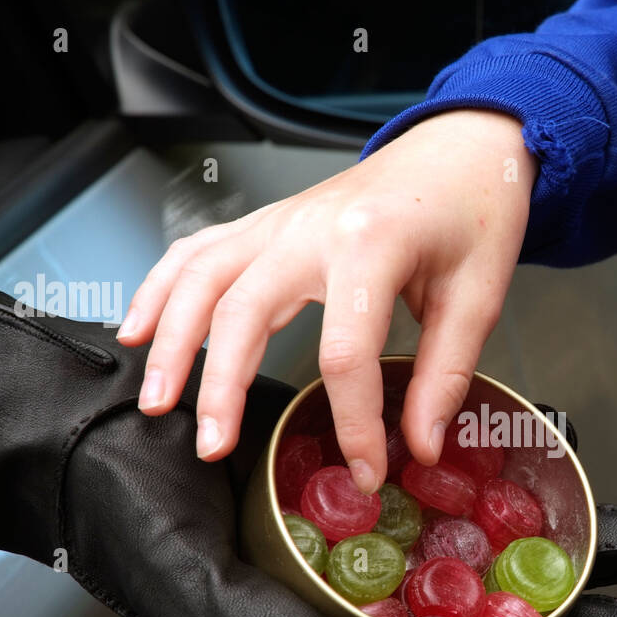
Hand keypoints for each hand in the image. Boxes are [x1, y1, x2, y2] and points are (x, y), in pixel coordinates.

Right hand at [0, 287, 616, 616]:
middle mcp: (351, 600)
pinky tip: (535, 462)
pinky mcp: (359, 478)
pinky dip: (489, 481)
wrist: (91, 429)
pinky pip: (440, 488)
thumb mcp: (193, 592)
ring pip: (470, 558)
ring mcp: (360, 539)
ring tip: (615, 539)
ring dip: (542, 550)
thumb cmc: (123, 526)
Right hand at [118, 108, 534, 493]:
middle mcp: (309, 229)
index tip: (365, 471)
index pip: (345, 353)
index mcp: (369, 244)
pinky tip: (137, 330)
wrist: (460, 146)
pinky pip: (197, 252)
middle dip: (220, 386)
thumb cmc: (473, 209)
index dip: (352, 424)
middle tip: (212, 447)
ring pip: (201, 279)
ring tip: (157, 403)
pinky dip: (160, 289)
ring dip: (170, 341)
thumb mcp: (479, 294)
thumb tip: (419, 444)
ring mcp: (279, 222)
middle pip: (242, 312)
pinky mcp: (266, 224)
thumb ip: (445, 374)